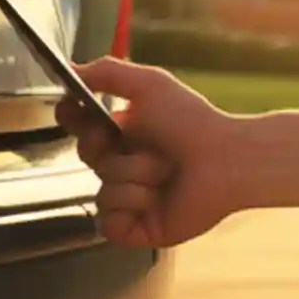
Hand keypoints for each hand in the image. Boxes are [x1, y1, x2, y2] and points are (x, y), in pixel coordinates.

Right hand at [57, 58, 246, 247]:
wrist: (227, 160)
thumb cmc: (194, 122)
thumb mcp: (149, 84)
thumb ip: (107, 72)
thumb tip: (70, 70)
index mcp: (122, 135)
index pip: (78, 128)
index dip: (73, 120)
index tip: (77, 110)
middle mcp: (122, 166)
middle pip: (86, 158)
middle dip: (113, 151)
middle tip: (141, 145)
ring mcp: (129, 200)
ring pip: (100, 192)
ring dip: (133, 177)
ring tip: (165, 173)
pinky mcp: (137, 229)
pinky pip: (108, 222)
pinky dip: (130, 204)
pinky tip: (155, 197)